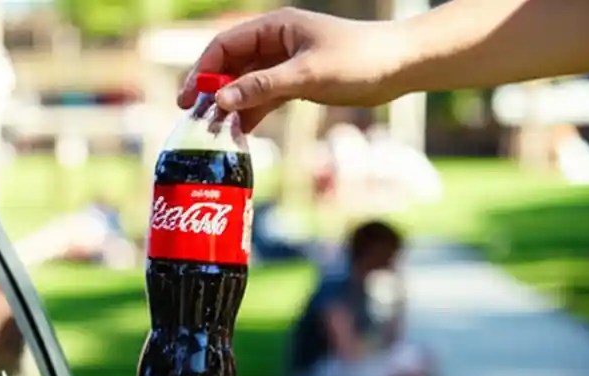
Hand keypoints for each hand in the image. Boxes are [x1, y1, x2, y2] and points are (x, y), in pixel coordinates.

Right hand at [178, 8, 411, 130]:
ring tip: (213, 133)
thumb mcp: (306, 75)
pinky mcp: (297, 82)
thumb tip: (221, 100)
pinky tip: (239, 134)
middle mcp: (276, 42)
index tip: (188, 99)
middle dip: (212, 92)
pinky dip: (250, 113)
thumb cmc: (359, 60)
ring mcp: (285, 63)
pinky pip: (264, 97)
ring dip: (230, 107)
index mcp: (274, 27)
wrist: (400, 65)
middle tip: (195, 121)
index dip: (202, 71)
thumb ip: (262, 87)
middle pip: (230, 66)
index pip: (224, 46)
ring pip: (246, 84)